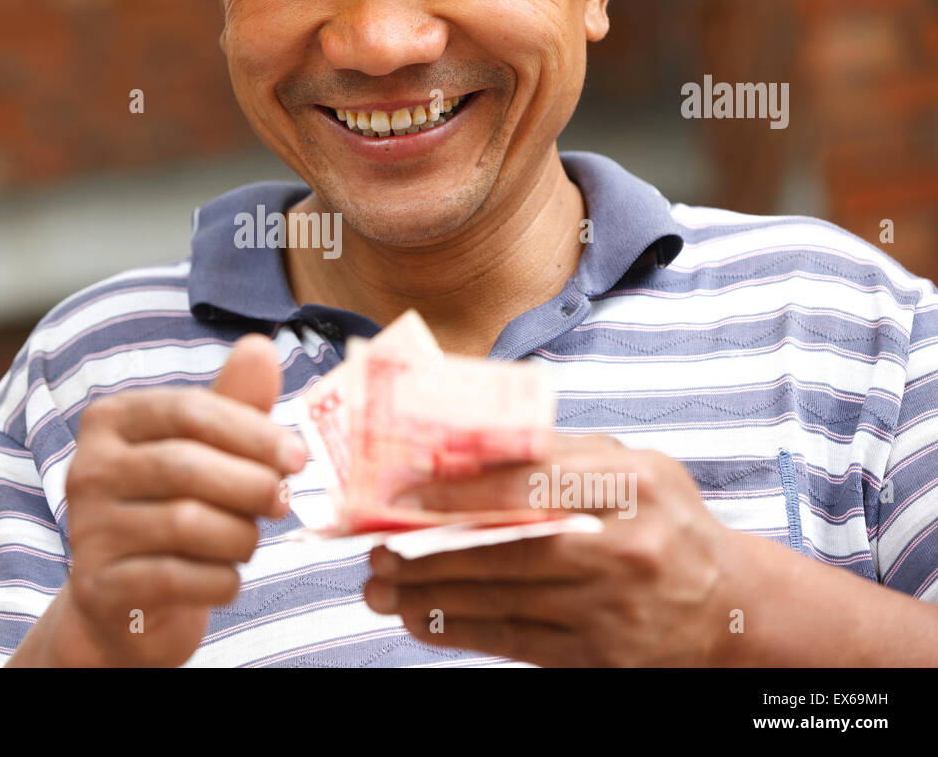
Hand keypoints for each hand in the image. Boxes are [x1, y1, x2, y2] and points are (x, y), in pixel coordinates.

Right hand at [10, 334, 305, 666]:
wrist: (130, 603)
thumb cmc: (178, 510)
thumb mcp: (208, 452)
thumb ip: (234, 404)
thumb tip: (261, 347)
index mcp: (112, 420)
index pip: (188, 410)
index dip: (252, 432)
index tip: (298, 457)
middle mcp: (88, 468)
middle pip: (186, 466)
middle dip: (251, 485)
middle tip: (282, 501)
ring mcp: (88, 530)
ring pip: (185, 523)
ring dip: (239, 537)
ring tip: (250, 541)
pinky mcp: (98, 588)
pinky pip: (177, 578)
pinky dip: (219, 580)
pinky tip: (228, 578)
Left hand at [363, 432, 737, 665]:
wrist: (729, 607)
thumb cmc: (659, 519)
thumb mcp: (626, 466)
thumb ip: (552, 451)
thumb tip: (459, 446)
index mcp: (630, 483)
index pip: (529, 482)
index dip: (457, 490)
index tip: (399, 495)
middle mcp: (626, 546)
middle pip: (508, 548)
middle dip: (429, 552)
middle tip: (373, 552)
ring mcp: (616, 607)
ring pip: (502, 599)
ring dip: (430, 595)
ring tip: (379, 587)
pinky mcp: (604, 655)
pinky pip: (515, 641)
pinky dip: (459, 630)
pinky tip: (419, 619)